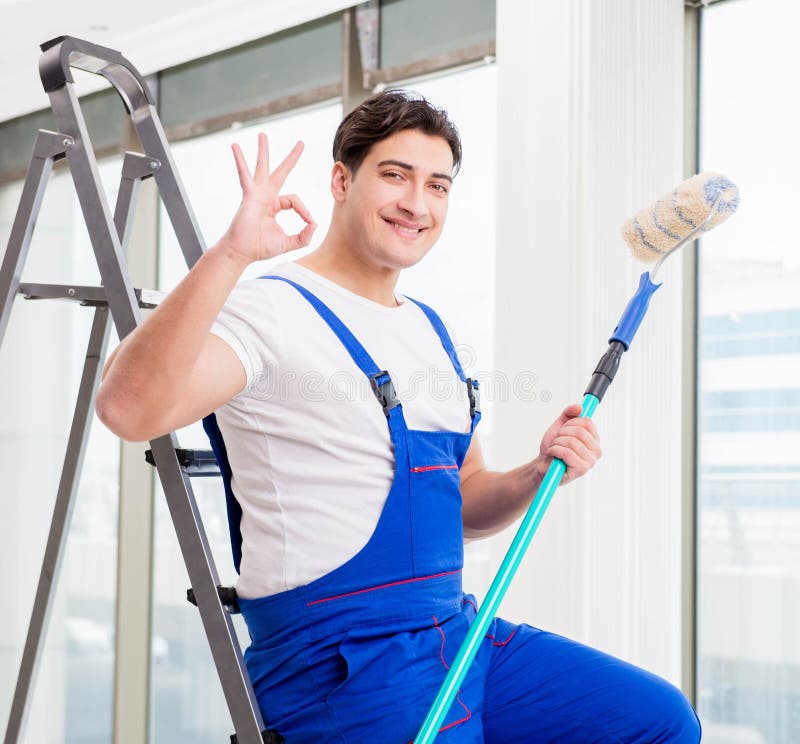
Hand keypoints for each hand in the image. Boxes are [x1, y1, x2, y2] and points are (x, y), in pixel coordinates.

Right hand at [222, 132, 315, 262]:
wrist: (242, 253)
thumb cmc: (260, 248)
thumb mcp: (289, 243)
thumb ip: (304, 236)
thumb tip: (315, 224)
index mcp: (275, 206)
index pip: (294, 200)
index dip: (305, 210)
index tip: (309, 222)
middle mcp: (266, 197)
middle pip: (281, 172)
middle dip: (291, 158)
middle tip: (301, 143)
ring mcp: (256, 194)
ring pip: (262, 168)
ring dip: (263, 151)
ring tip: (263, 135)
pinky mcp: (249, 196)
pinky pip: (244, 175)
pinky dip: (240, 161)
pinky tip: (235, 147)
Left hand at [537, 403, 601, 484]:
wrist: (543, 464)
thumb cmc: (553, 447)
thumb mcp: (560, 426)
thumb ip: (569, 413)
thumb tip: (579, 407)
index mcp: (594, 440)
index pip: (587, 422)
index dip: (571, 423)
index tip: (564, 429)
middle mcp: (596, 451)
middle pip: (579, 431)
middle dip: (562, 433)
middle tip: (557, 440)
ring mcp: (590, 462)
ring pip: (571, 442)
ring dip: (557, 443)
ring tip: (554, 448)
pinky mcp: (581, 470)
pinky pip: (566, 452)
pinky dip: (554, 450)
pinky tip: (553, 454)